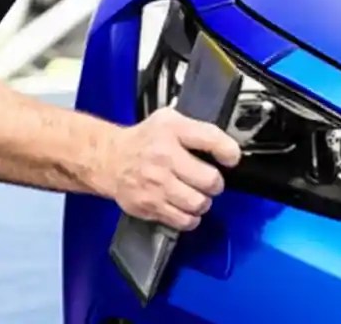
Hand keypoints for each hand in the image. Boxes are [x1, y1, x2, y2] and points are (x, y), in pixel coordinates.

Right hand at [105, 108, 242, 230]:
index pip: (211, 139)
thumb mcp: (169, 120)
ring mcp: (156, 184)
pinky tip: (185, 207)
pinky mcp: (149, 205)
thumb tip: (227, 146)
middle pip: (210, 179)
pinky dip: (190, 217)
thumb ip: (197, 128)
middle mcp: (164, 157)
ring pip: (198, 203)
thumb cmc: (144, 140)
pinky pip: (183, 220)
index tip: (230, 158)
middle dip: (216, 183)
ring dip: (203, 201)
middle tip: (210, 181)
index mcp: (172, 131)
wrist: (109, 159)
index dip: (229, 151)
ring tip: (197, 195)